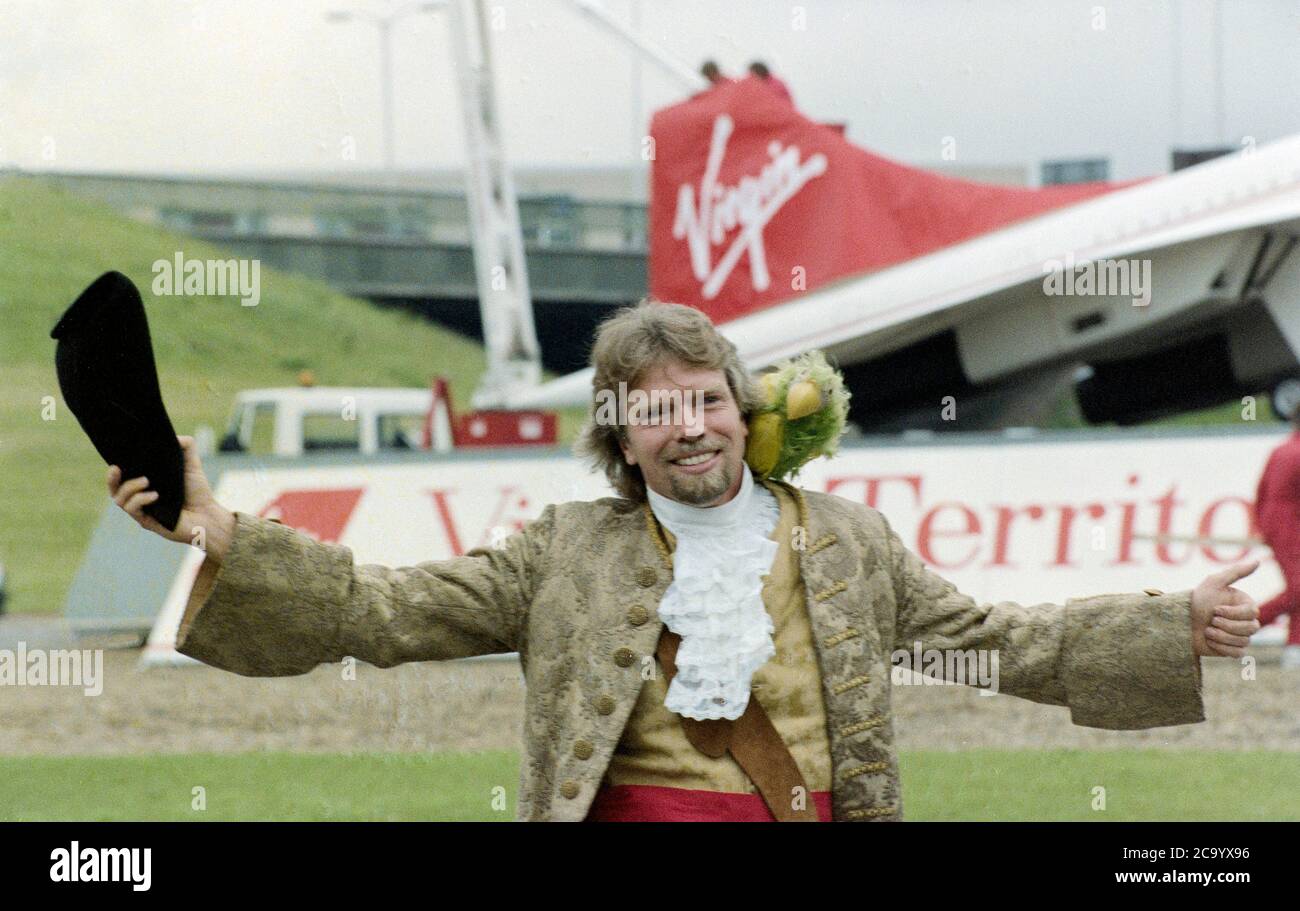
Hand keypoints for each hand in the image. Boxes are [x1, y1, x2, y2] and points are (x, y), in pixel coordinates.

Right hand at [107, 435, 235, 561]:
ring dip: (129, 487)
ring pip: (119, 500)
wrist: (208, 515)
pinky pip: (133, 510)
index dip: (115, 468)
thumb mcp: (191, 466)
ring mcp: (142, 511)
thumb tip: (175, 437)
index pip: (121, 476)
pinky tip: (154, 495)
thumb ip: (186, 448)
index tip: (117, 456)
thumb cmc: (197, 492)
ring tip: (146, 480)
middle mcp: (139, 498)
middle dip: (110, 478)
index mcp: (145, 485)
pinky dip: (140, 500)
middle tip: (117, 468)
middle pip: (114, 489)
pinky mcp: (147, 522)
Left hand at [1189, 560, 1261, 657]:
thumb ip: (1236, 572)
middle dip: (1226, 625)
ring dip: (1220, 636)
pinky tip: (1209, 640)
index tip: (1215, 609)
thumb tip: (1258, 561)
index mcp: (1246, 605)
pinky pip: (1237, 653)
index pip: (1252, 613)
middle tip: (1210, 620)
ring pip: (1243, 641)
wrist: (1181, 621)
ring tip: (1207, 630)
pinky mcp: (1233, 650)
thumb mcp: (1213, 583)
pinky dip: (1220, 647)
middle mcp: (1246, 621)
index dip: (1233, 613)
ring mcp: (1241, 636)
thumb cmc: (1197, 600)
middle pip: (1251, 629)